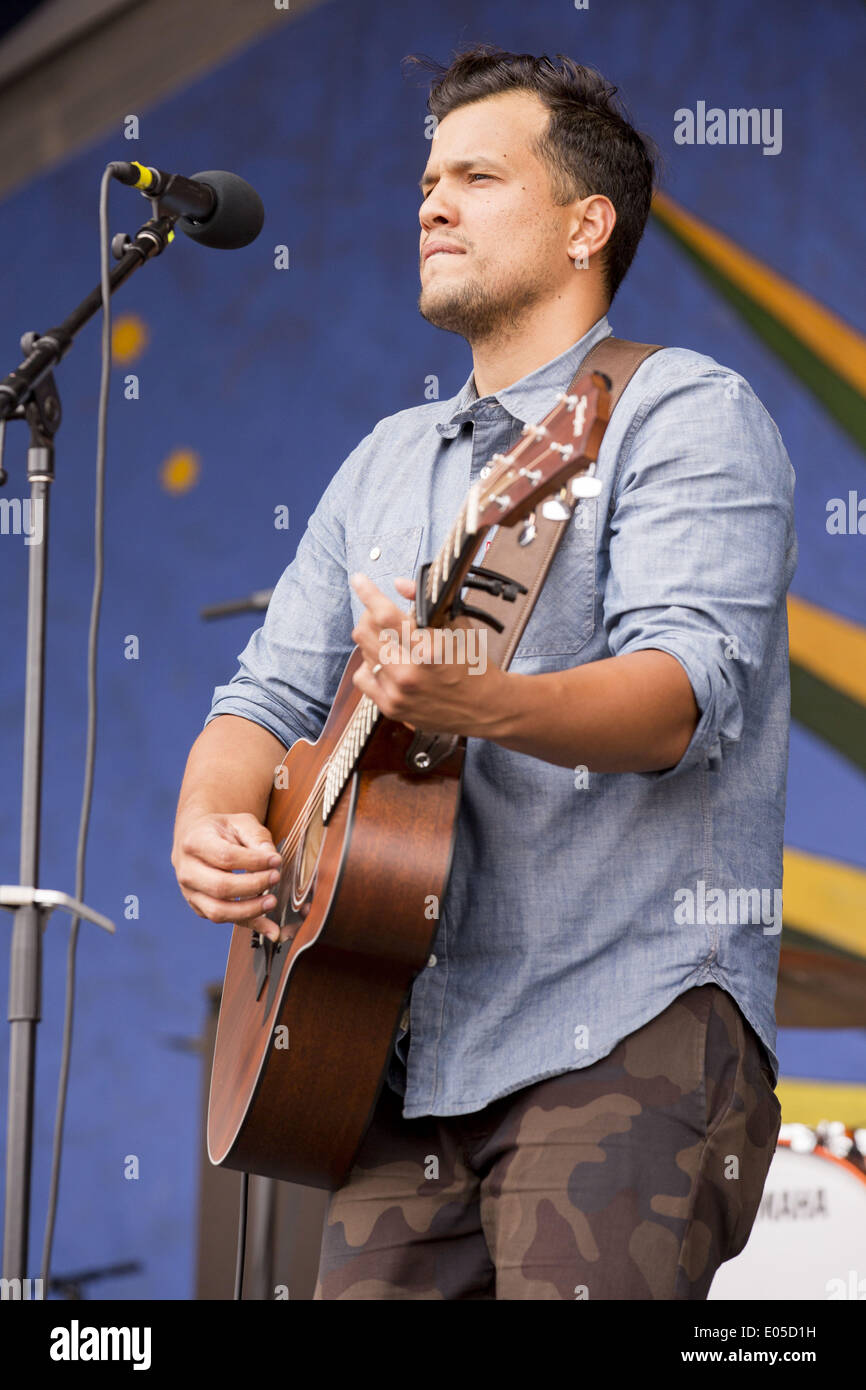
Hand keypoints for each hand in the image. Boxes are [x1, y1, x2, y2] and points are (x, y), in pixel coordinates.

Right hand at [171, 812, 282, 941]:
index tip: (275, 860)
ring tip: (271, 901)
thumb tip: (273, 860)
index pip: (225, 857)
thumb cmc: (220, 831)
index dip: (253, 861)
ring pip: (218, 911)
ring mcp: (190, 893)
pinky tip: (270, 927)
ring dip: (250, 910)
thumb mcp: (240, 822)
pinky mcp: (200, 907)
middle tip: (276, 878)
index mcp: (194, 843)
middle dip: (253, 886)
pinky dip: (249, 925)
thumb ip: (258, 837)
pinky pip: (226, 920)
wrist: (197, 839)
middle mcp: (187, 871)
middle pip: (220, 886)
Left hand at [349, 572, 508, 736]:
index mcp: (428, 650)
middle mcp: (409, 674)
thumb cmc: (474, 665)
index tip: (359, 580)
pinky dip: (370, 666)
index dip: (368, 593)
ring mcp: (398, 694)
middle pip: (366, 633)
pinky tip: (386, 663)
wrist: (485, 707)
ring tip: (392, 641)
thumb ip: (426, 603)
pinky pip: (363, 679)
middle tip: (380, 614)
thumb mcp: (458, 627)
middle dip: (370, 616)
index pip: (385, 615)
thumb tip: (400, 584)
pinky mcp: (392, 708)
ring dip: (374, 641)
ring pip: (363, 653)